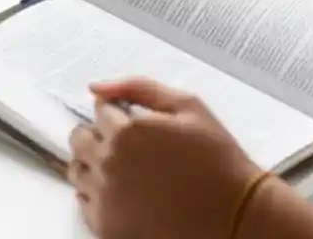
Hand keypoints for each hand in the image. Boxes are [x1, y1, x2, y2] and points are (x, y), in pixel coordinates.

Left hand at [67, 78, 261, 238]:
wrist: (235, 213)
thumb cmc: (217, 160)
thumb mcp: (188, 106)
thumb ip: (138, 87)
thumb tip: (96, 87)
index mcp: (127, 132)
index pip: (100, 110)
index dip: (117, 112)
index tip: (134, 122)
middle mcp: (110, 164)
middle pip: (79, 138)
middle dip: (98, 134)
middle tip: (127, 144)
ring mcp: (106, 198)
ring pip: (77, 169)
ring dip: (93, 162)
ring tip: (126, 168)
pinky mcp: (107, 226)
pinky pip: (83, 201)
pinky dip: (96, 192)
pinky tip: (123, 191)